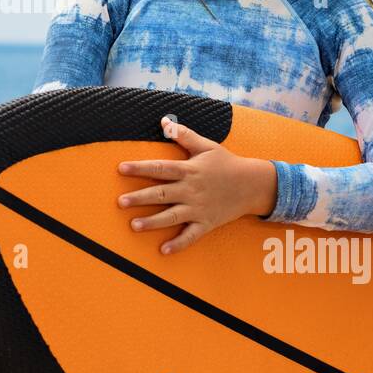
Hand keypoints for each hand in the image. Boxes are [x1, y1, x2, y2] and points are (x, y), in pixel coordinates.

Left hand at [117, 115, 276, 254]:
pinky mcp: (206, 222)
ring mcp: (198, 208)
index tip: (121, 168)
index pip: (160, 168)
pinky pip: (191, 235)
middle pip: (162, 194)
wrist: (253, 185)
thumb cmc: (226, 163)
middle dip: (140, 198)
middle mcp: (191, 190)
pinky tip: (163, 250)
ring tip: (133, 225)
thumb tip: (164, 121)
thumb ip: (183, 135)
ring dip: (152, 221)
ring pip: (172, 216)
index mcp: (189, 170)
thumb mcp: (206, 146)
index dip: (140, 168)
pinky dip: (178, 244)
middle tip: (120, 202)